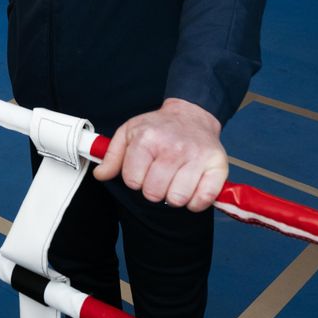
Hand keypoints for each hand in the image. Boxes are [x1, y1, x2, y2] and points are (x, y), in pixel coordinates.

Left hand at [92, 98, 227, 211]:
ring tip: (174, 183)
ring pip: (177, 198)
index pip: (132, 180)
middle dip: (153, 190)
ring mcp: (197, 156)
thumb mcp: (128, 132)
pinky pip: (203, 199)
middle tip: (159, 178)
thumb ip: (112, 155)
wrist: (192, 115)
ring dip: (173, 197)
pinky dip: (195, 203)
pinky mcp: (217, 165)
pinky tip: (191, 191)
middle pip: (153, 192)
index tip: (142, 171)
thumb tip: (100, 175)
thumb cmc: (158, 127)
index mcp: (147, 138)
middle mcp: (172, 147)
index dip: (135, 180)